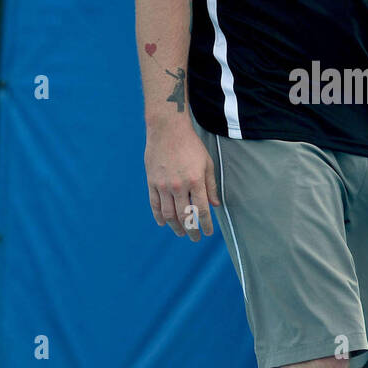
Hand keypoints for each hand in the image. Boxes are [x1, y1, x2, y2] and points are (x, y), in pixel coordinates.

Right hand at [145, 121, 219, 238]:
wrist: (167, 129)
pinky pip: (155, 205)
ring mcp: (163, 185)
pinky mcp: (152, 182)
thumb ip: (211, 185)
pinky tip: (163, 223)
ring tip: (181, 233)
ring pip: (168, 214)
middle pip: (185, 216)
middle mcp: (179, 186)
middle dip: (191, 231)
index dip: (205, 225)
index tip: (208, 233)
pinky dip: (158, 217)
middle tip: (195, 238)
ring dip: (175, 227)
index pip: (201, 210)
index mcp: (195, 181)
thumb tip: (215, 205)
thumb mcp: (207, 163)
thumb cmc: (190, 145)